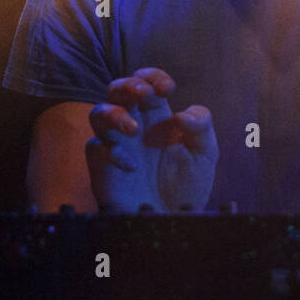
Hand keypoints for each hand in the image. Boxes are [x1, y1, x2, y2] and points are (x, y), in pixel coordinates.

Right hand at [85, 67, 217, 212]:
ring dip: (114, 114)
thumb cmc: (186, 187)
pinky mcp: (102, 167)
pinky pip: (95, 147)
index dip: (153, 77)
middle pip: (117, 89)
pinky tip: (131, 166)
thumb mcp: (205, 154)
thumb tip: (181, 114)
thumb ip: (201, 127)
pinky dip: (112, 152)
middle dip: (129, 85)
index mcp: (157, 117)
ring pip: (98, 113)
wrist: (174, 222)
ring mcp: (116, 145)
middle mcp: (134, 126)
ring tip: (133, 130)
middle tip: (145, 95)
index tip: (168, 88)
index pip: (146, 83)